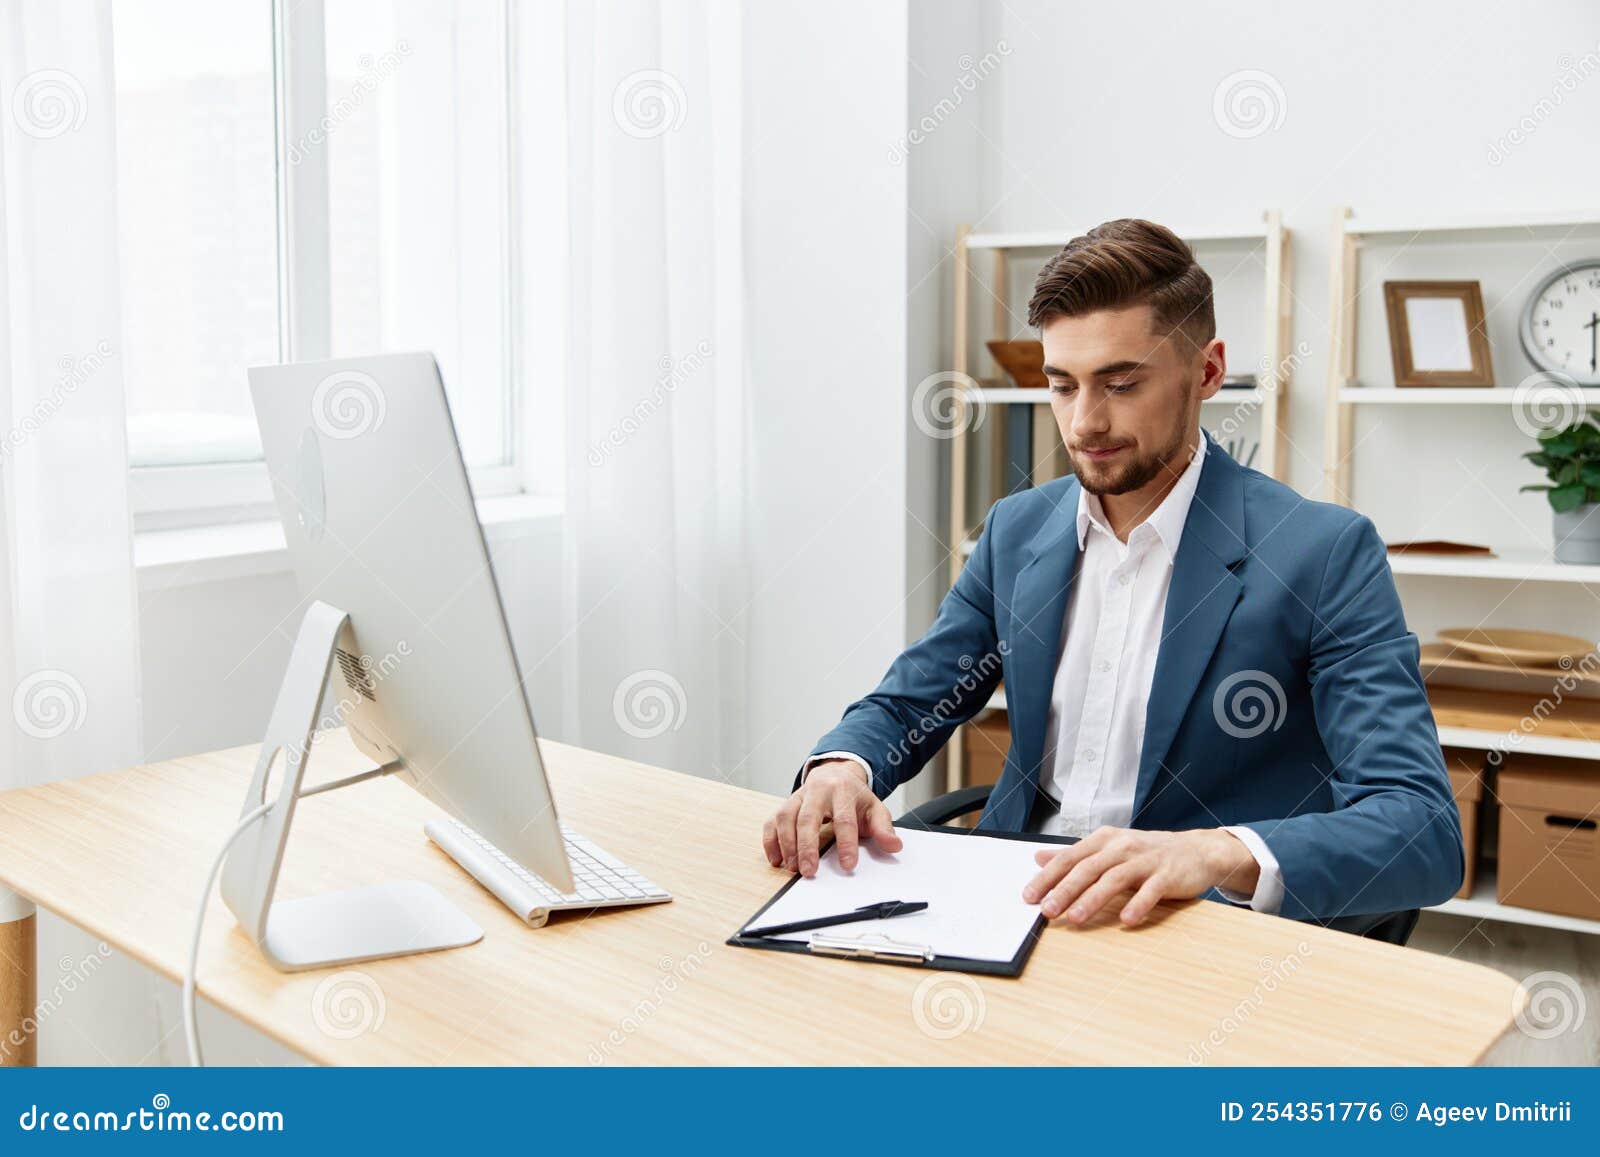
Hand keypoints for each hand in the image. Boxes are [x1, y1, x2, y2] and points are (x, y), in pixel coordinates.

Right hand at [763, 760, 902, 875]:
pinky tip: (776, 859)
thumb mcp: (874, 808)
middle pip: (808, 818)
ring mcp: (798, 796)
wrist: (835, 774)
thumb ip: (883, 828)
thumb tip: (894, 846)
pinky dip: (770, 840)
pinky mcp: (785, 803)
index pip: (844, 819)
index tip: (848, 865)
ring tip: (792, 867)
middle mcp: (817, 791)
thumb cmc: (854, 796)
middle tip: (808, 871)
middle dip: (807, 846)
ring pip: (786, 817)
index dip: (846, 843)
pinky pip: (771, 820)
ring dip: (787, 844)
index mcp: (843, 791)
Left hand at [1021, 826, 1257, 926]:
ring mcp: (1145, 861)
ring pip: (1114, 879)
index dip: (1048, 877)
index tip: (1029, 896)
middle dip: (1065, 890)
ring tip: (1076, 918)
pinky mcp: (1167, 876)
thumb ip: (1074, 855)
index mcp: (1104, 840)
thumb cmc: (1146, 854)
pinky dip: (1138, 905)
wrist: (1195, 850)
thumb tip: (1038, 857)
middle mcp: (1122, 847)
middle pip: (1088, 868)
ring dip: (1093, 899)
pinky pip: (1151, 891)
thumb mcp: (1108, 849)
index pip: (1069, 858)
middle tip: (1048, 911)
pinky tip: (1126, 920)